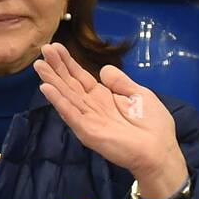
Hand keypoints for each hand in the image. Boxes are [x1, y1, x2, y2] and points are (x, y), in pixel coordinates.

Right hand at [33, 42, 187, 198]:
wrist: (160, 151)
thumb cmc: (153, 126)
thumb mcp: (139, 94)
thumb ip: (120, 82)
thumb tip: (104, 70)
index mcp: (104, 98)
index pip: (81, 78)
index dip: (68, 63)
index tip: (56, 47)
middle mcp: (92, 108)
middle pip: (70, 84)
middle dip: (56, 67)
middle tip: (43, 49)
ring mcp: (88, 120)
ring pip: (66, 97)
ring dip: (52, 81)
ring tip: (39, 65)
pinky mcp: (88, 132)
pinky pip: (71, 115)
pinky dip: (59, 102)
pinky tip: (46, 89)